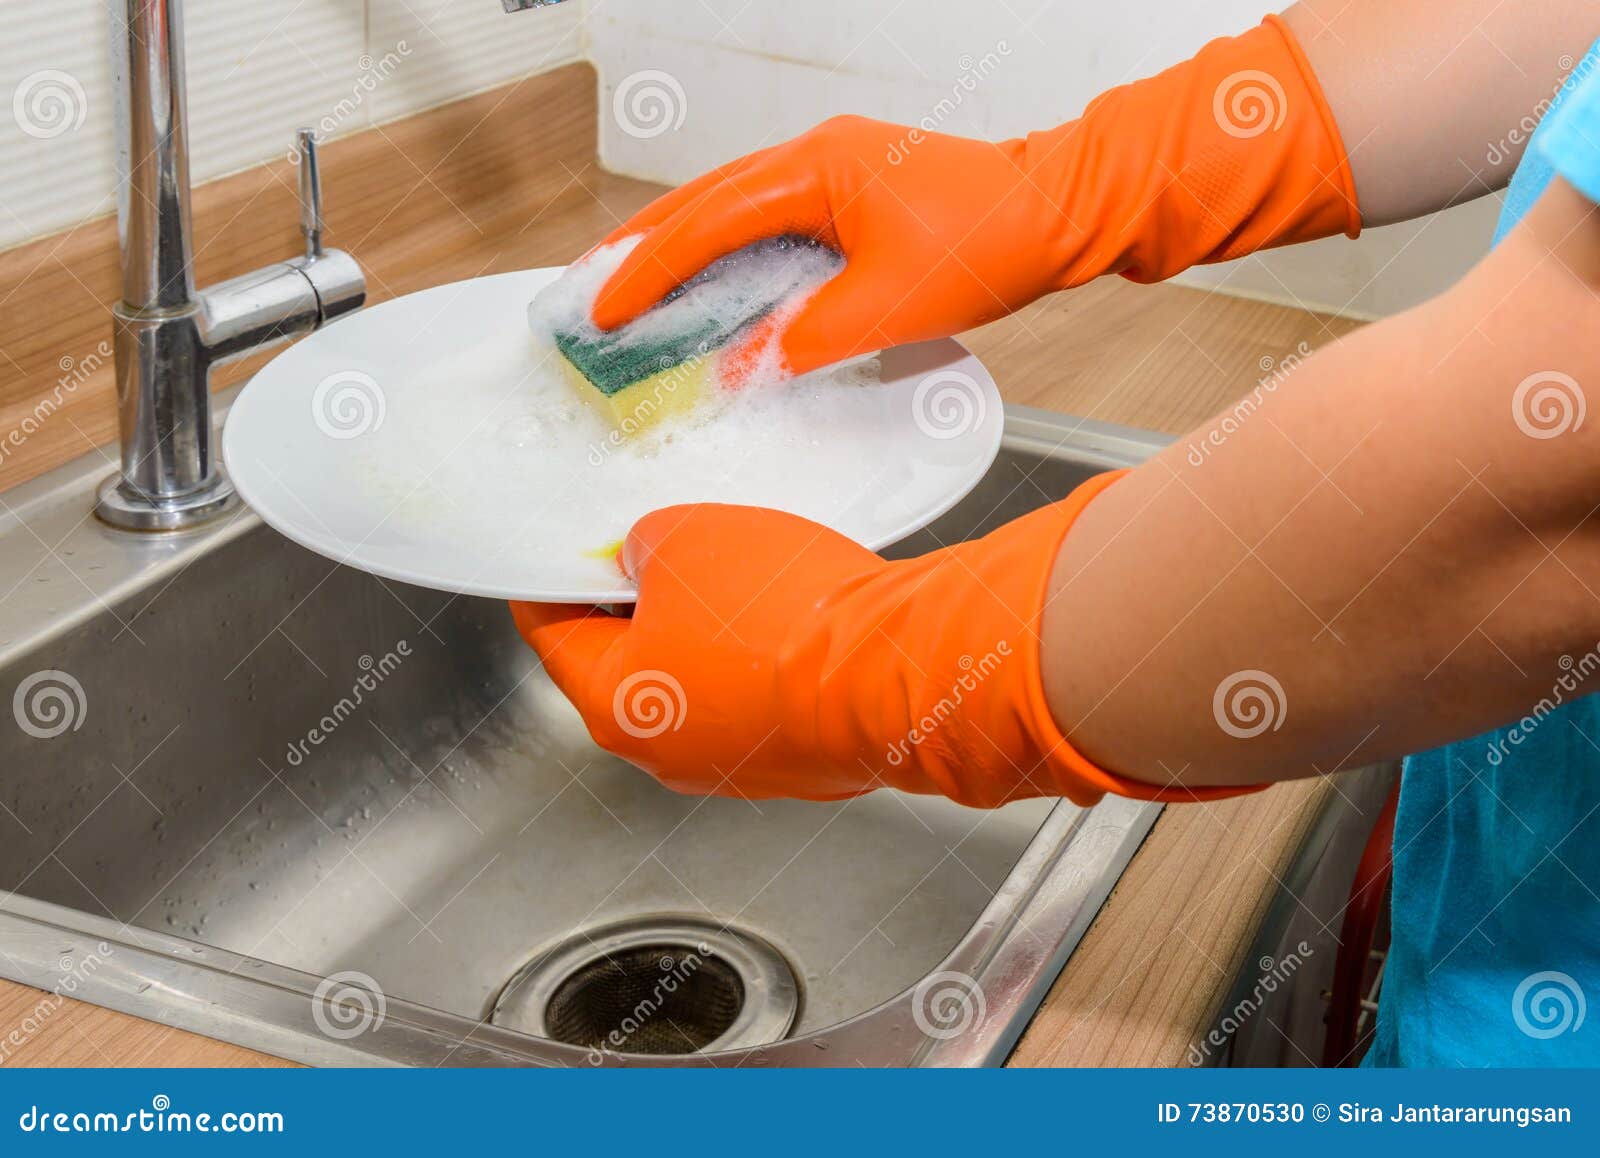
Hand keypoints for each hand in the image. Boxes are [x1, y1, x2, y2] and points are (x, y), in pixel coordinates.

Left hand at [510, 476, 1244, 807]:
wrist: (899, 671)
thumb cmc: (781, 613)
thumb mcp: (685, 536)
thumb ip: (642, 544)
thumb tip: (647, 557)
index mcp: (614, 705)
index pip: (551, 634)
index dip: (547, 581)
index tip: (552, 553)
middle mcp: (665, 754)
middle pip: (623, 664)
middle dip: (632, 605)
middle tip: (647, 548)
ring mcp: (733, 766)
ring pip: (695, 684)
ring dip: (701, 632)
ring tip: (731, 572)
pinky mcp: (796, 762)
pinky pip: (756, 699)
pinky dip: (757, 658)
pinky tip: (784, 614)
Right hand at [591, 16, 1358, 375]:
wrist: (1061, 210)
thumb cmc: (992, 239)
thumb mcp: (890, 305)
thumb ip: (804, 339)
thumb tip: (739, 368)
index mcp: (814, 168)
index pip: (706, 223)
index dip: (647, 271)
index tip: (602, 310)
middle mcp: (813, 156)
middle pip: (701, 203)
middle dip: (639, 249)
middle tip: (585, 290)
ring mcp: (830, 169)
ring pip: (729, 209)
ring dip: (678, 251)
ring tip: (626, 290)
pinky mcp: (848, 192)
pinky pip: (766, 221)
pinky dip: (727, 256)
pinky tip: (708, 290)